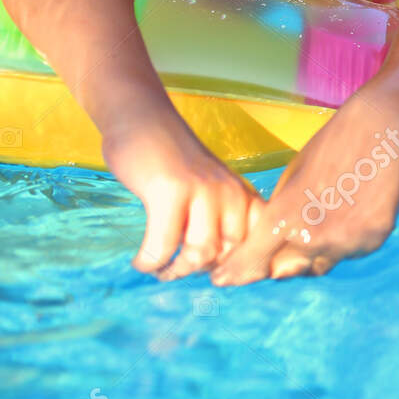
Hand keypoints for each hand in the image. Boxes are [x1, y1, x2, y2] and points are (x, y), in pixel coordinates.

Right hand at [101, 116, 264, 279]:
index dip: (238, 269)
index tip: (213, 278)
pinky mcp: (169, 191)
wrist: (143, 119)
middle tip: (176, 271)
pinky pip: (162, 246)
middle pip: (227, 255)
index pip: (257, 243)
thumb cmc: (174, 164)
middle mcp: (230, 193)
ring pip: (199, 254)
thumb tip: (221, 271)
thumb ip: (221, 221)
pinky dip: (149, 262)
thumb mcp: (210, 189)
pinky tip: (141, 261)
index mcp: (242, 194)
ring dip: (174, 271)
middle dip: (200, 272)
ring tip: (159, 269)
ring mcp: (202, 190)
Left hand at [212, 107, 398, 284]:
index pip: (251, 263)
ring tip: (325, 220)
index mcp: (284, 218)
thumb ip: (277, 219)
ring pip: (319, 266)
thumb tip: (266, 247)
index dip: (237, 272)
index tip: (224, 279)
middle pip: (285, 273)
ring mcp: (346, 243)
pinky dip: (344, 243)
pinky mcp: (372, 241)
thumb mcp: (289, 180)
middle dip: (278, 265)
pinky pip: (348, 254)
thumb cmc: (329, 147)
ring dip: (313, 255)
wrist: (381, 131)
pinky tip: (351, 213)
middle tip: (283, 246)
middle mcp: (313, 238)